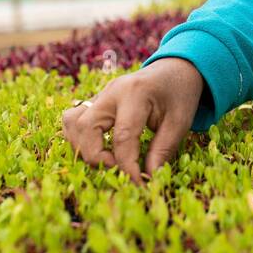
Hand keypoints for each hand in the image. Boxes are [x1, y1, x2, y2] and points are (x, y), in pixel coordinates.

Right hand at [60, 57, 204, 185]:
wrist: (173, 70)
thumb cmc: (179, 95)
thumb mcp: (180, 122)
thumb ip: (163, 150)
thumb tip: (148, 177)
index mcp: (136, 93)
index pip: (123, 136)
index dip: (127, 166)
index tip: (138, 183)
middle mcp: (112, 92)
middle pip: (86, 127)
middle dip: (97, 157)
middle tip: (118, 170)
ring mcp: (100, 95)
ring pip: (73, 122)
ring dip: (83, 148)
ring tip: (108, 161)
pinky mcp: (95, 101)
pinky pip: (74, 119)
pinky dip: (79, 139)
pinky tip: (99, 149)